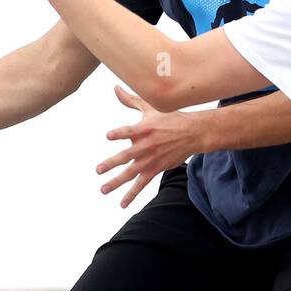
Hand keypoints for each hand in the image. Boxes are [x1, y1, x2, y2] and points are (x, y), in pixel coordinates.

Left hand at [97, 86, 198, 207]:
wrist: (192, 134)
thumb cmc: (169, 118)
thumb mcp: (150, 108)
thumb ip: (130, 100)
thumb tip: (115, 87)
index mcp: (143, 129)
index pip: (129, 131)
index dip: (119, 133)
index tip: (109, 136)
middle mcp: (146, 145)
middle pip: (126, 156)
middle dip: (112, 163)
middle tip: (98, 170)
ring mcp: (150, 159)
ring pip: (131, 173)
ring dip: (117, 182)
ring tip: (103, 189)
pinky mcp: (155, 169)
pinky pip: (142, 184)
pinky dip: (132, 194)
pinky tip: (122, 203)